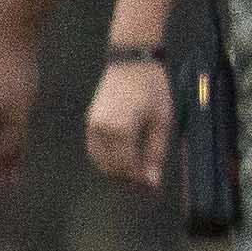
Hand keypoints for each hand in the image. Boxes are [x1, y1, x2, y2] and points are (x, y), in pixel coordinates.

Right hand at [82, 50, 175, 191]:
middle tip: (146, 182)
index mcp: (121, 130)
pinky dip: (107, 159)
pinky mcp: (89, 122)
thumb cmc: (152, 88)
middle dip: (127, 178)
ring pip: (100, 161)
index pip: (126, 167)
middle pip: (110, 168)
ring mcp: (92, 126)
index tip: (153, 188)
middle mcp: (101, 131)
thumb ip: (155, 153)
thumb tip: (151, 182)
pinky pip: (95, 150)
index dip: (139, 180)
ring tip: (137, 171)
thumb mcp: (161, 120)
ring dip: (116, 170)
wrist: (131, 62)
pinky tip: (124, 158)